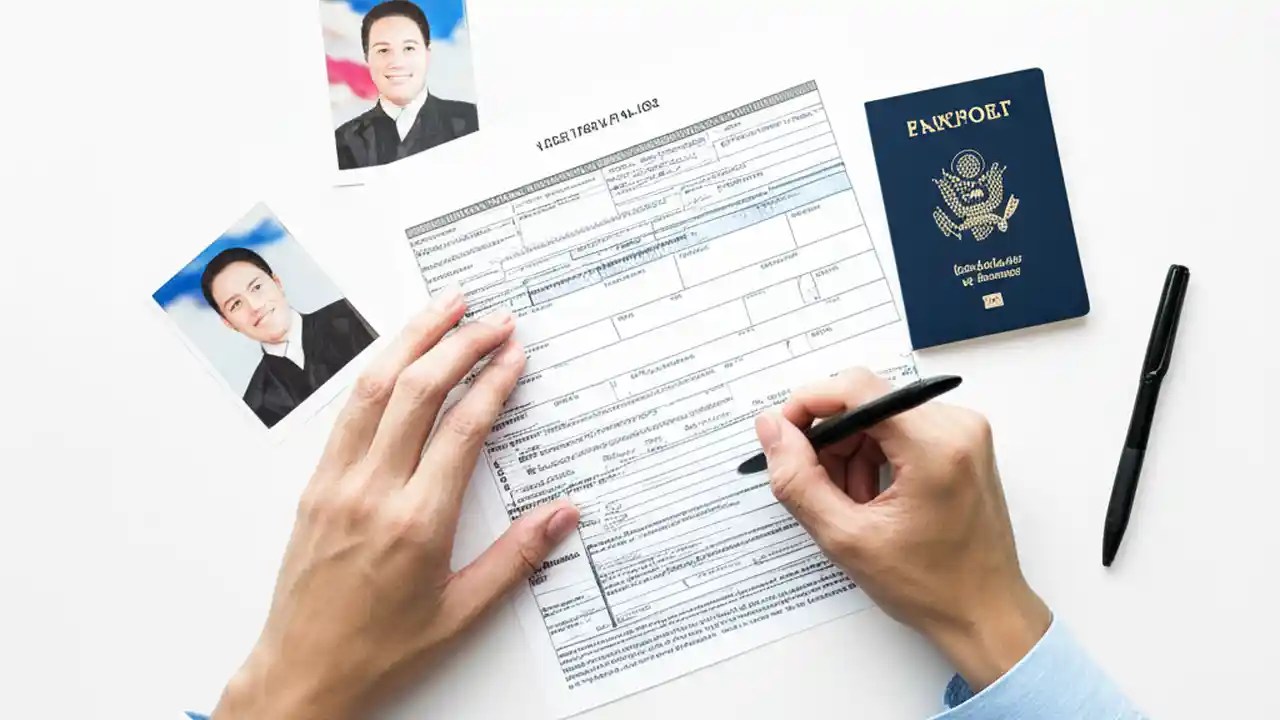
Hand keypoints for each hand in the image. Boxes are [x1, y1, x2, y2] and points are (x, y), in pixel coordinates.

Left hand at [213, 289, 579, 719]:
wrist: (302, 673)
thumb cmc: (380, 649)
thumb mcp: (461, 613)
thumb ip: (516, 558)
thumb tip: (564, 515)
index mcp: (416, 523)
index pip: (461, 429)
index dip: (493, 382)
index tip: (515, 353)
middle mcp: (372, 492)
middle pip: (418, 392)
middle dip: (459, 344)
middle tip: (493, 319)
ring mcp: (337, 482)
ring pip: (374, 389)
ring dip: (411, 340)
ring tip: (443, 307)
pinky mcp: (315, 485)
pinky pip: (347, 413)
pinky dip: (376, 372)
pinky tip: (395, 354)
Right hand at [754, 368, 1049, 690]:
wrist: (985, 613)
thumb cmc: (929, 586)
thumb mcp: (846, 538)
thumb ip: (799, 480)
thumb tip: (772, 429)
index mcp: (936, 446)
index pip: (857, 389)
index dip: (810, 403)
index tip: (785, 433)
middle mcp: (958, 427)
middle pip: (866, 403)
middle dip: (832, 441)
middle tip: (819, 488)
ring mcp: (965, 432)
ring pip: (880, 416)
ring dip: (853, 452)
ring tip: (851, 504)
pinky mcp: (964, 442)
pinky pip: (902, 428)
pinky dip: (876, 457)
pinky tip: (872, 499)